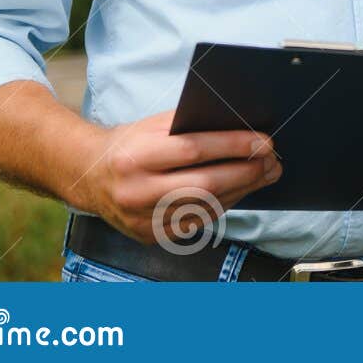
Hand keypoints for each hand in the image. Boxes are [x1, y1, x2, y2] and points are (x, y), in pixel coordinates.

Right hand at [76, 110, 280, 245]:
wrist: (89, 177)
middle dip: (246, 172)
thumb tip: (242, 127)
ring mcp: (141, 220)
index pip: (194, 150)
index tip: (264, 141)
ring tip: (264, 174)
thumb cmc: (130, 143)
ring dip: (242, 190)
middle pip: (204, 185)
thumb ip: (192, 126)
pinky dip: (223, 205)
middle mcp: (136, 191)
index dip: (233, 146)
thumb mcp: (153, 125)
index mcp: (135, 156)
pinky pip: (197, 222)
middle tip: (273, 161)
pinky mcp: (149, 237)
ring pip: (205, 207)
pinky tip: (239, 190)